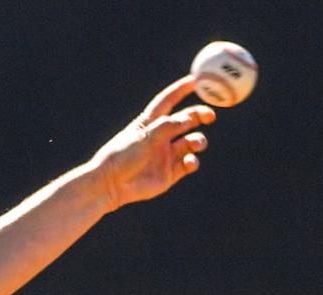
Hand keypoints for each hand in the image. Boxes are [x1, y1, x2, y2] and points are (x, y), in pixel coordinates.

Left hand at [87, 76, 216, 211]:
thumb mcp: (144, 137)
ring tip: (196, 143)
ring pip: (192, 142)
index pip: (168, 101)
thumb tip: (188, 117)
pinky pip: (189, 163)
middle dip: (200, 115)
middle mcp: (161, 137)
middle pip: (186, 120)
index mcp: (150, 123)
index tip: (197, 79)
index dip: (181, 90)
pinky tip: (189, 162)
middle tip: (210, 116)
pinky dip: (193, 161)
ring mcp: (166, 155)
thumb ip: (167, 126)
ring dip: (198, 140)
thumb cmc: (123, 157)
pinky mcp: (170, 173)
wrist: (111, 186)